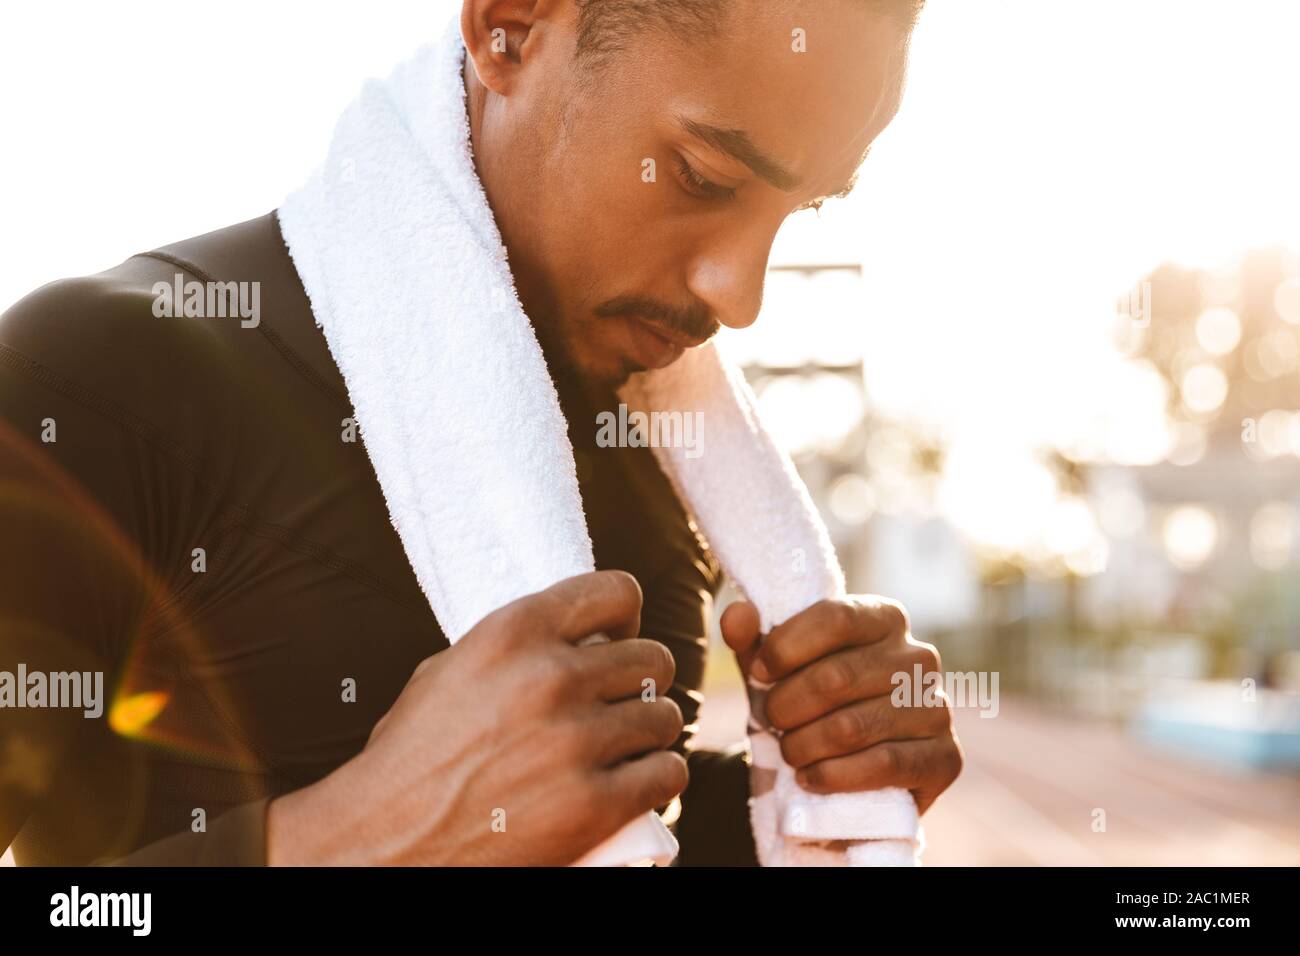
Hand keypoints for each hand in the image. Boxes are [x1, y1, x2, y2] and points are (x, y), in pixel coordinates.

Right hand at [268, 570, 687, 864]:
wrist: (386, 843)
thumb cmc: (412, 760)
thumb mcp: (449, 672)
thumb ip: (515, 647)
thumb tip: (576, 638)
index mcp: (513, 633)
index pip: (616, 592)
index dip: (626, 617)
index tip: (618, 640)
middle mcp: (550, 677)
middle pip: (652, 657)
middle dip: (642, 682)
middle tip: (622, 703)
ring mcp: (576, 742)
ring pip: (665, 716)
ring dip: (651, 733)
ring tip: (627, 747)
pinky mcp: (594, 804)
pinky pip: (667, 773)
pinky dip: (658, 779)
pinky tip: (636, 783)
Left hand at [721, 596, 962, 813]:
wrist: (844, 770)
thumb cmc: (807, 703)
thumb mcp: (775, 669)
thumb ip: (752, 638)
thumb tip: (738, 614)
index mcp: (885, 618)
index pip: (835, 617)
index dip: (786, 646)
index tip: (758, 672)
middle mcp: (919, 657)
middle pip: (837, 677)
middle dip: (787, 705)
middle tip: (771, 720)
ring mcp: (937, 707)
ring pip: (853, 726)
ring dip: (804, 745)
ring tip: (789, 752)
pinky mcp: (946, 758)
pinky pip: (883, 765)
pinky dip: (834, 775)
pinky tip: (811, 778)